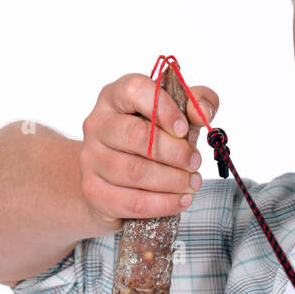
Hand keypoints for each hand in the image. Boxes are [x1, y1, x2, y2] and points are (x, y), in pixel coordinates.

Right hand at [79, 72, 219, 230]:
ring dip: (172, 180)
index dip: (163, 108)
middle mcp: (97, 124)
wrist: (115, 181)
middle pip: (135, 135)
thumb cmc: (150, 142)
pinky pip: (132, 201)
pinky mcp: (95, 192)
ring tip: (192, 183)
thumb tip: (203, 111)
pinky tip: (180, 201)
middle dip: (174, 152)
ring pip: (135, 172)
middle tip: (195, 162)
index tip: (184, 128)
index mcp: (115, 97)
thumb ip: (196, 103)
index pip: (134, 90)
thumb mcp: (175, 117)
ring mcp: (91, 159)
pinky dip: (163, 203)